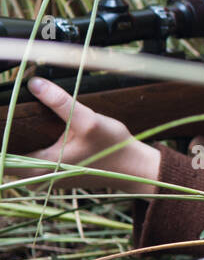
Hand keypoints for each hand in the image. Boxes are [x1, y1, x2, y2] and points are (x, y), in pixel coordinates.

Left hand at [5, 77, 160, 194]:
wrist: (135, 167)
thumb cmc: (113, 147)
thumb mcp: (88, 121)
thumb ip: (60, 102)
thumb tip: (34, 83)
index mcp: (39, 167)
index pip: (1, 154)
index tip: (0, 113)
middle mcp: (37, 175)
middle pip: (6, 153)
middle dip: (6, 131)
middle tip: (8, 108)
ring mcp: (45, 175)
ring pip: (18, 154)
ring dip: (19, 136)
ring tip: (19, 114)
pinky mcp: (54, 171)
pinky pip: (31, 156)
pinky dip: (31, 141)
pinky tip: (36, 126)